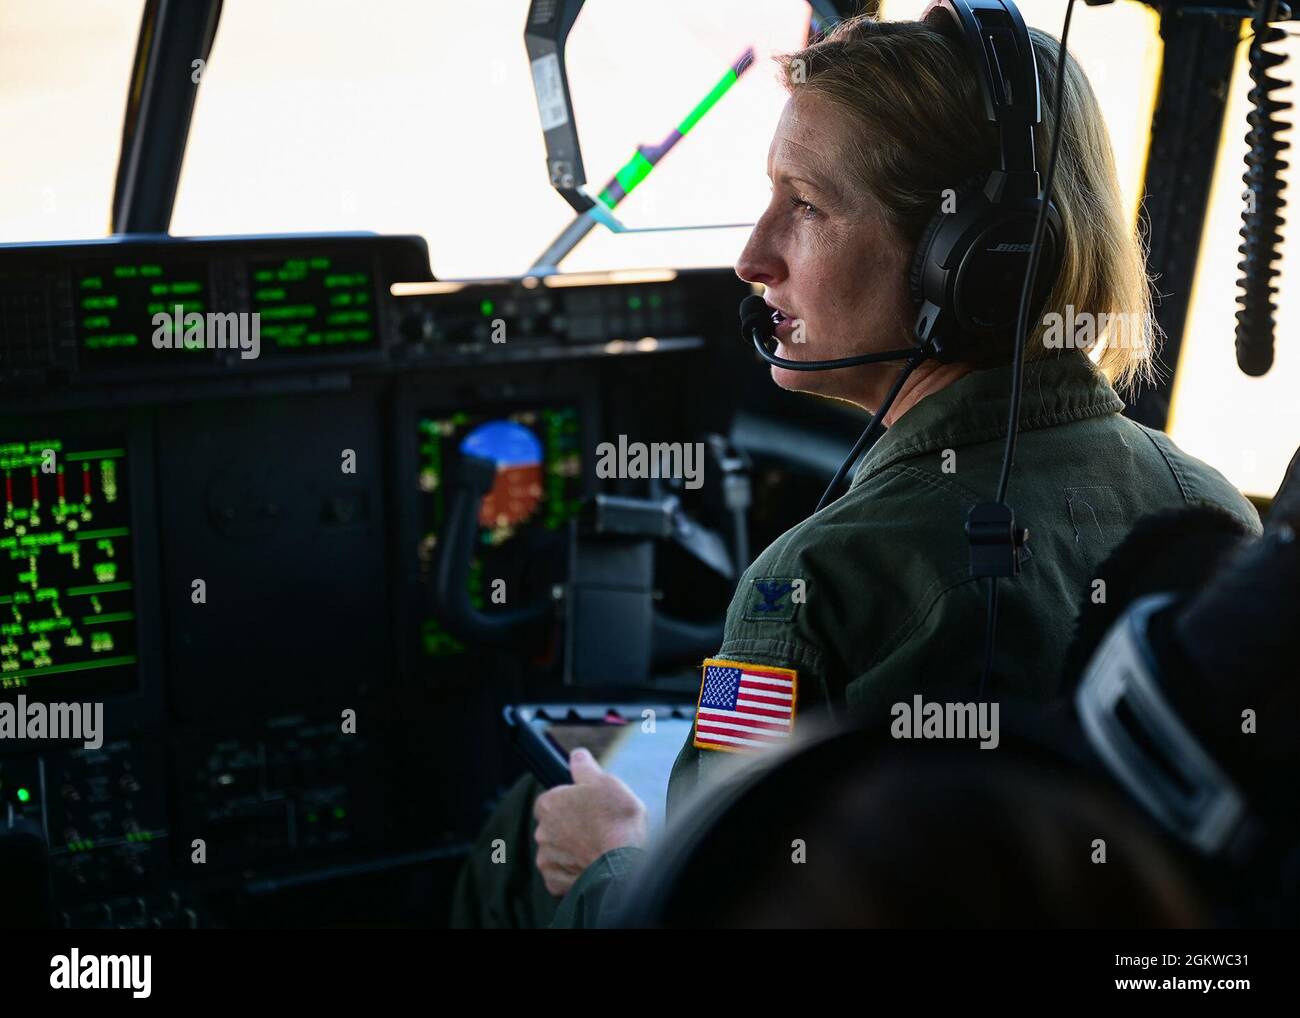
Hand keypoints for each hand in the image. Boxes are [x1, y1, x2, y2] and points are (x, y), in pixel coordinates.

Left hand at [533, 748, 648, 897]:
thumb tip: (576, 755)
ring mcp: (547, 859)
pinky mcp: (555, 882)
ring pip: (557, 850)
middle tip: (597, 828)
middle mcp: (541, 831)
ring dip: (572, 849)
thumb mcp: (605, 781)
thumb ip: (585, 768)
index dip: (571, 802)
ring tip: (598, 848)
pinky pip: (562, 874)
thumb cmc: (615, 819)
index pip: (552, 799)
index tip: (589, 807)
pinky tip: (592, 865)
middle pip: (554, 825)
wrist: (622, 863)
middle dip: (571, 826)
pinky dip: (574, 871)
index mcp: (548, 804)